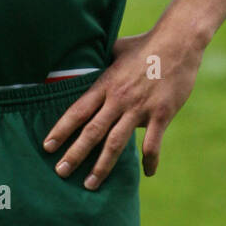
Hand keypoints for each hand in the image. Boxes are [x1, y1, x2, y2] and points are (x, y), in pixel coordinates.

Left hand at [42, 26, 203, 189]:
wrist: (178, 42)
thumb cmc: (145, 44)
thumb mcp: (116, 49)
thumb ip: (102, 59)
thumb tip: (87, 55)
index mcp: (106, 84)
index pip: (77, 111)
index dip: (61, 130)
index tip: (47, 146)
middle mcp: (118, 99)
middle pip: (92, 131)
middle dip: (74, 154)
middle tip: (60, 172)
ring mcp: (139, 108)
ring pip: (116, 143)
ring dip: (102, 166)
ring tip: (90, 184)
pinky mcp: (161, 114)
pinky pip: (152, 144)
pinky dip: (149, 161)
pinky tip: (147, 173)